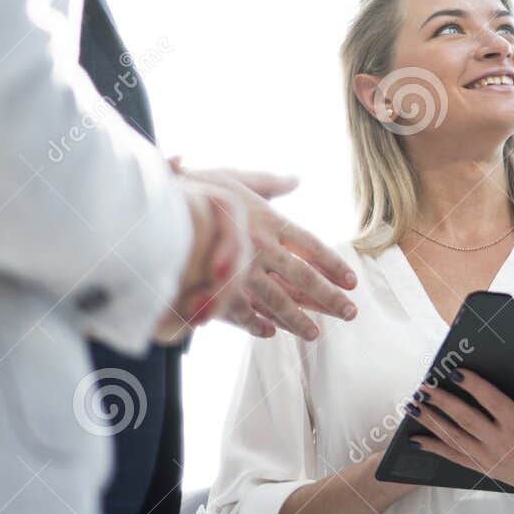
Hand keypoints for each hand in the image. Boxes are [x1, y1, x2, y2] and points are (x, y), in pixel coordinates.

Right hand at [168, 158, 357, 340]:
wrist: (161, 208)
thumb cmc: (199, 188)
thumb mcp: (237, 178)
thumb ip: (269, 183)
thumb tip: (296, 179)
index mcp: (271, 221)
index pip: (312, 246)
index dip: (332, 265)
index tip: (351, 281)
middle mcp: (263, 247)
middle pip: (303, 277)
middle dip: (328, 298)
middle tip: (351, 313)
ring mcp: (242, 270)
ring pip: (278, 300)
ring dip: (298, 319)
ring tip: (315, 335)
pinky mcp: (218, 287)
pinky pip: (242, 311)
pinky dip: (256, 323)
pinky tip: (269, 333)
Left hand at [408, 368, 513, 504]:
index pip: (492, 402)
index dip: (473, 386)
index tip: (456, 373)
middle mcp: (501, 442)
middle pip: (466, 419)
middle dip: (442, 402)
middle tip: (424, 388)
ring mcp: (489, 457)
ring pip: (455, 437)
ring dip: (433, 421)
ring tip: (414, 406)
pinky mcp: (484, 467)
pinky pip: (455, 457)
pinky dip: (435, 448)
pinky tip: (417, 439)